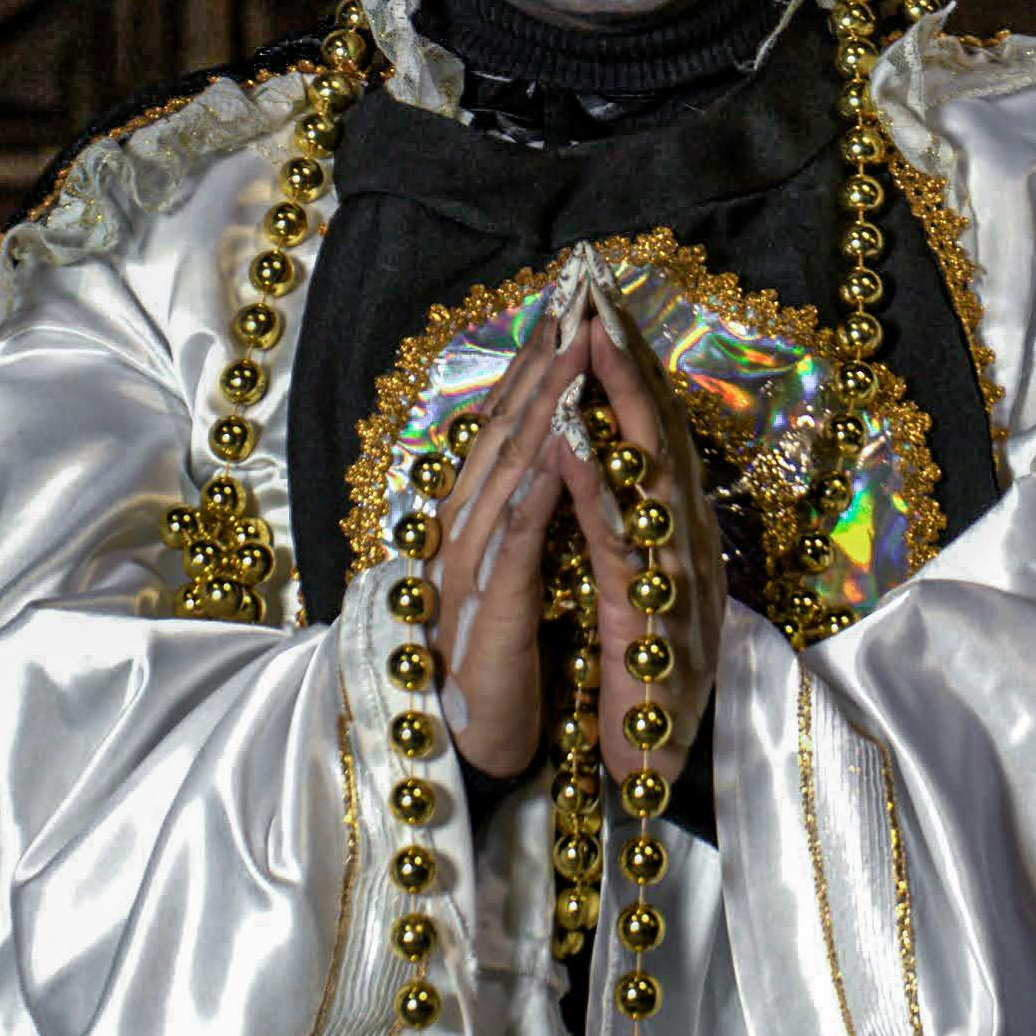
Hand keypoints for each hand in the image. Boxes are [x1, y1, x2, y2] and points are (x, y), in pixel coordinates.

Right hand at [426, 309, 591, 777]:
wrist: (460, 752)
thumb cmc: (493, 670)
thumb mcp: (511, 578)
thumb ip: (520, 520)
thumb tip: (542, 461)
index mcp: (476, 520)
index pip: (509, 423)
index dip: (537, 359)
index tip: (569, 298)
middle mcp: (466, 530)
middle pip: (507, 425)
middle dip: (544, 353)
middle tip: (575, 284)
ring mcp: (471, 567)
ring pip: (510, 467)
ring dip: (543, 401)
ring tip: (574, 341)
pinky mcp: (487, 613)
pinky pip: (514, 540)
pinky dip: (535, 489)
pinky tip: (557, 446)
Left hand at [554, 308, 725, 791]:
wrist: (654, 782)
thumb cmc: (634, 692)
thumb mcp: (628, 599)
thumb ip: (626, 537)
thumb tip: (604, 470)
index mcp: (673, 542)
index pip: (654, 439)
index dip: (632, 371)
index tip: (603, 305)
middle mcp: (687, 551)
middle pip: (663, 437)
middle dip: (630, 362)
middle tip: (600, 289)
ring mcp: (677, 587)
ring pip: (651, 476)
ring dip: (620, 403)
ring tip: (590, 337)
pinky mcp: (651, 628)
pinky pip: (619, 547)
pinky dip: (595, 489)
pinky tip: (571, 443)